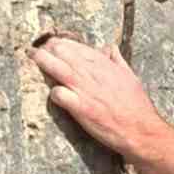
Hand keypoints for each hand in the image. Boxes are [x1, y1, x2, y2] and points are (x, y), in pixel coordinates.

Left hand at [31, 32, 168, 162]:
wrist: (141, 130)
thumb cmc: (137, 106)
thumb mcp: (130, 76)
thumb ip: (117, 60)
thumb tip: (110, 48)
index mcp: (104, 64)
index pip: (76, 46)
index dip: (60, 43)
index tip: (52, 44)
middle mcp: (92, 73)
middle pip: (62, 51)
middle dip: (47, 48)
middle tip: (36, 51)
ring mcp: (85, 89)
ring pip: (56, 67)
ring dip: (42, 60)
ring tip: (32, 57)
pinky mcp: (81, 108)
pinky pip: (58, 94)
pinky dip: (53, 93)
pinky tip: (52, 95)